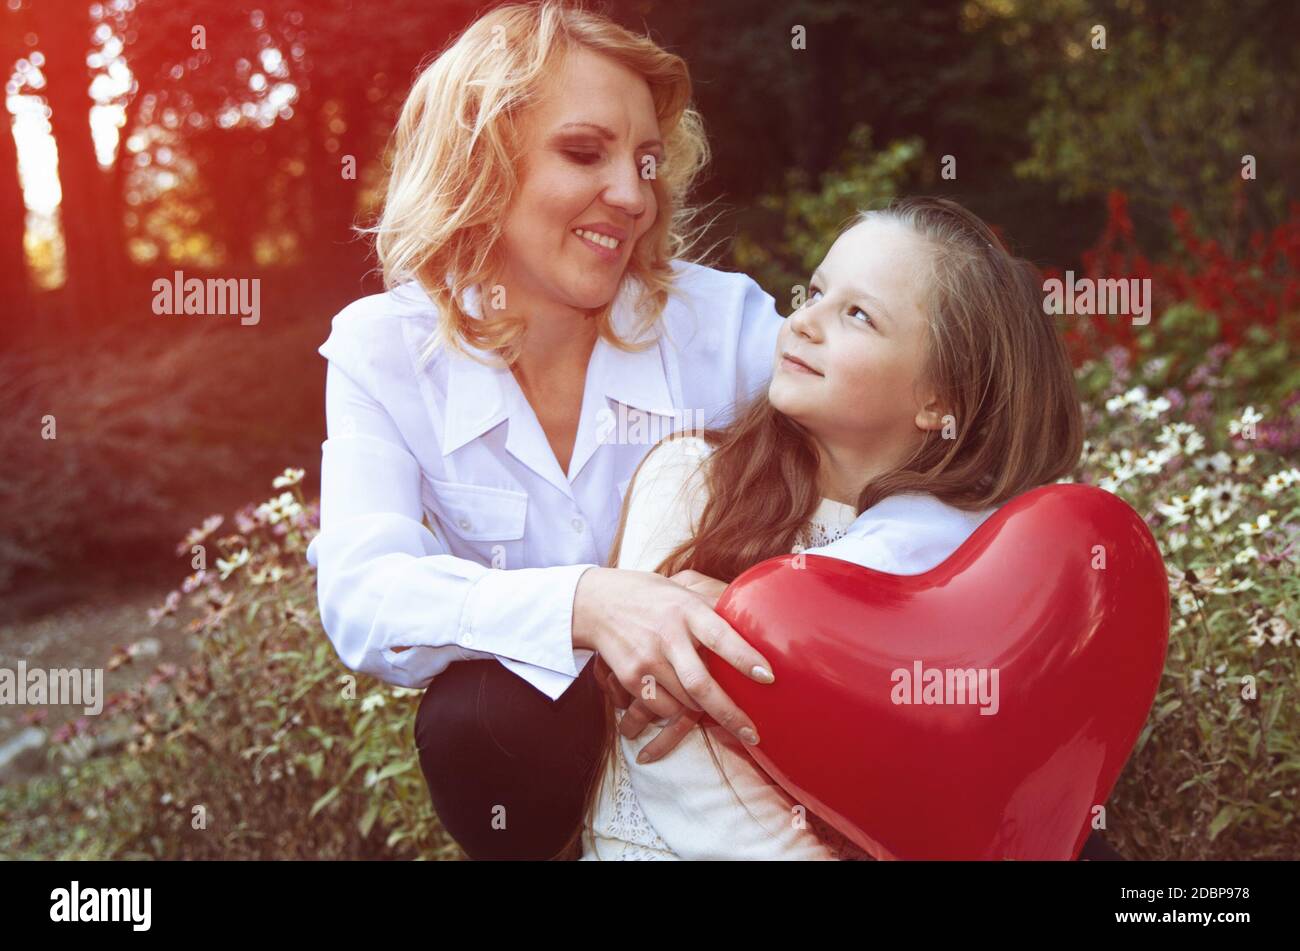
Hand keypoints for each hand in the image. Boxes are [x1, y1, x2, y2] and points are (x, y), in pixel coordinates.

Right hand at [574, 567, 772, 747]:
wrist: (597, 603)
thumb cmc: (652, 597)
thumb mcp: (684, 591)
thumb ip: (714, 606)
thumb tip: (757, 618)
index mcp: (687, 610)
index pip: (721, 636)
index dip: (744, 658)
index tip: (769, 677)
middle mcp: (668, 635)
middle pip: (701, 684)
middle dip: (729, 714)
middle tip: (752, 734)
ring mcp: (647, 658)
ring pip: (684, 701)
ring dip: (702, 711)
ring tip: (713, 708)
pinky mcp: (630, 676)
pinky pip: (661, 707)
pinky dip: (675, 711)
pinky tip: (679, 700)